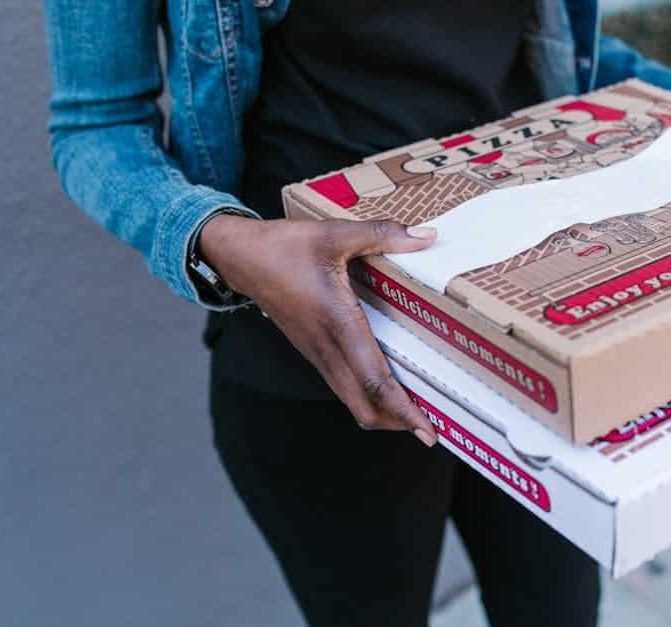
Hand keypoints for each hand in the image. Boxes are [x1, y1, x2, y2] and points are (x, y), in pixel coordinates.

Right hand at [199, 214, 439, 446]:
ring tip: (415, 415)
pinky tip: (386, 388)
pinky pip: (343, 385)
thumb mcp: (335, 233)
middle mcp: (327, 347)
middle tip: (432, 431)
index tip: (426, 430)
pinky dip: (367, 396)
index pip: (374, 381)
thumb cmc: (283, 246)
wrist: (238, 257)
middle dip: (398, 422)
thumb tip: (427, 236)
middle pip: (365, 404)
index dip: (402, 409)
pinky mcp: (313, 350)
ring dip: (383, 412)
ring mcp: (317, 353)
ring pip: (353, 399)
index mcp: (337, 323)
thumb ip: (383, 234)